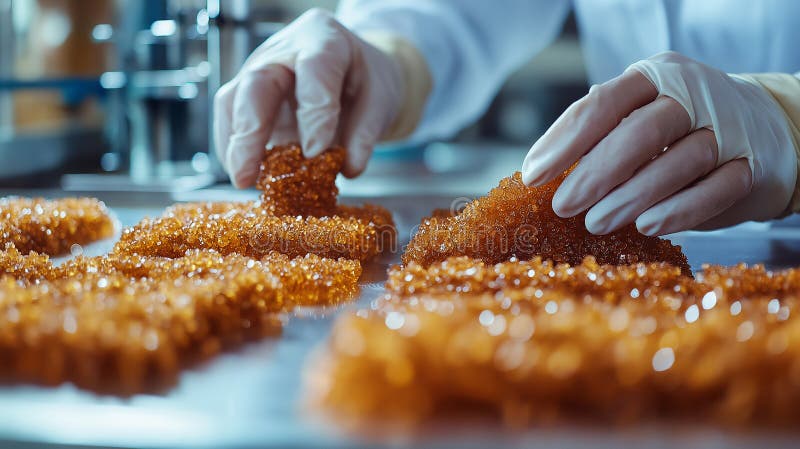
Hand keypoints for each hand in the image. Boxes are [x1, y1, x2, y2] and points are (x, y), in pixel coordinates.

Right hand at [213, 8, 403, 186]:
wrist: (354, 68)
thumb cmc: (365, 78)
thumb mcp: (381, 99)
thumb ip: (366, 133)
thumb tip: (348, 169)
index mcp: (324, 39)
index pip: (314, 70)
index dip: (314, 114)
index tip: (315, 153)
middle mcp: (284, 49)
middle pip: (257, 82)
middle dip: (251, 131)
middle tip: (252, 174)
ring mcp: (259, 69)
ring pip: (232, 100)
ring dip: (234, 144)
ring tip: (244, 180)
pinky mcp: (247, 93)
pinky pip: (230, 117)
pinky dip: (233, 148)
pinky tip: (245, 173)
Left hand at [521, 51, 797, 235]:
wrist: (764, 128)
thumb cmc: (676, 129)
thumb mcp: (637, 116)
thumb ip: (598, 136)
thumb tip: (542, 173)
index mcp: (652, 78)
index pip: (603, 104)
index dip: (564, 141)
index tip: (533, 176)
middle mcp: (691, 96)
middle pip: (640, 132)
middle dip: (595, 172)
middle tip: (563, 205)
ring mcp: (725, 129)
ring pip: (678, 161)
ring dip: (631, 197)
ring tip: (595, 223)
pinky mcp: (749, 165)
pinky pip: (715, 189)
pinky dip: (679, 210)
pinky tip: (647, 226)